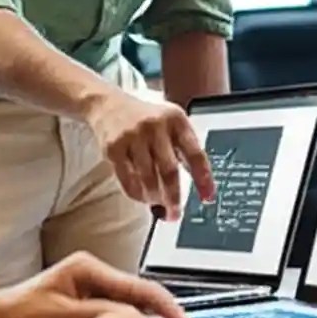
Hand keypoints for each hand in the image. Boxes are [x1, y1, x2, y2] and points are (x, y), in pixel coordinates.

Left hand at [0, 252, 193, 317]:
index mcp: (89, 268)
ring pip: (129, 309)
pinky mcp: (85, 308)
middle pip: (139, 297)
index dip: (166, 309)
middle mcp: (92, 275)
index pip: (139, 288)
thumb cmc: (19, 317)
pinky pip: (115, 317)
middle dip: (161, 317)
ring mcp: (89, 291)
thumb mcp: (66, 317)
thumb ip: (105, 315)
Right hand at [83, 91, 214, 220]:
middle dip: (174, 197)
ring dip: (155, 198)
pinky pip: (128, 180)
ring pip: (148, 179)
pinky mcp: (114, 147)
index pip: (195, 153)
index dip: (203, 178)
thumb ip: (184, 148)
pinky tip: (143, 197)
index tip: (208, 197)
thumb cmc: (145, 117)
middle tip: (176, 213)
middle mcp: (155, 125)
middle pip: (169, 171)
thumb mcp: (170, 122)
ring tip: (159, 205)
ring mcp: (133, 136)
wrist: (108, 104)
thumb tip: (200, 183)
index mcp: (176, 119)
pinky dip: (137, 194)